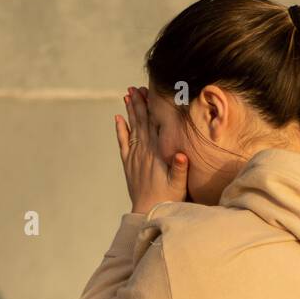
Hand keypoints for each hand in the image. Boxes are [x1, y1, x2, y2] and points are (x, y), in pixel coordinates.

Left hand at [115, 86, 188, 215]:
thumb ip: (179, 168)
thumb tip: (181, 154)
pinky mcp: (128, 164)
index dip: (150, 108)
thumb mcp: (179, 184)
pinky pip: (123, 142)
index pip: (152, 125)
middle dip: (138, 104)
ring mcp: (134, 157)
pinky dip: (121, 129)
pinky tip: (118, 118)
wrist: (148, 211)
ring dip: (129, 111)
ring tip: (127, 95)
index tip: (147, 92)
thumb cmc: (167, 198)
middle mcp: (143, 152)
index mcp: (156, 153)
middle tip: (134, 87)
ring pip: (131, 128)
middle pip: (140, 122)